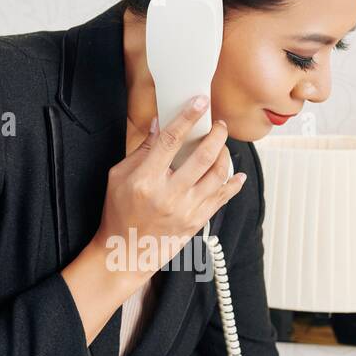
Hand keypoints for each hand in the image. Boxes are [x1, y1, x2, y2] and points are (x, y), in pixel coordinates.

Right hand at [93, 95, 246, 279]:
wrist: (125, 253)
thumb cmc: (119, 214)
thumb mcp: (118, 177)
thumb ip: (141, 150)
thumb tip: (160, 126)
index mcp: (145, 180)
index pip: (171, 141)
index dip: (188, 117)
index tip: (200, 102)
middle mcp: (168, 195)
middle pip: (202, 157)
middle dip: (216, 135)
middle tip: (218, 126)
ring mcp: (185, 211)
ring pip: (217, 176)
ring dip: (225, 155)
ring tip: (223, 147)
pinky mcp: (196, 222)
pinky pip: (222, 199)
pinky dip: (233, 184)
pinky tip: (237, 174)